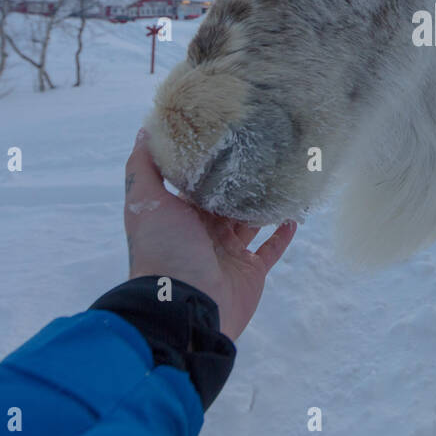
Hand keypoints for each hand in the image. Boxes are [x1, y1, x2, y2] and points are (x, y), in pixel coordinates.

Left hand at [123, 128, 295, 338]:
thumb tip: (145, 130)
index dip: (208, 165)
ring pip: (251, 222)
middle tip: (263, 153)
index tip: (226, 137)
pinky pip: (270, 250)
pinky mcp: (251, 271)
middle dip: (240, 182)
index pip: (196, 185)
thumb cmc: (164, 250)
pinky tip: (292, 216)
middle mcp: (203, 233)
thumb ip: (143, 168)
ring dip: (264, 205)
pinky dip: (282, 235)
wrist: (185, 305)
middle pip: (226, 202)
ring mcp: (229, 253)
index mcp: (180, 216)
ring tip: (281, 179)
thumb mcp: (146, 202)